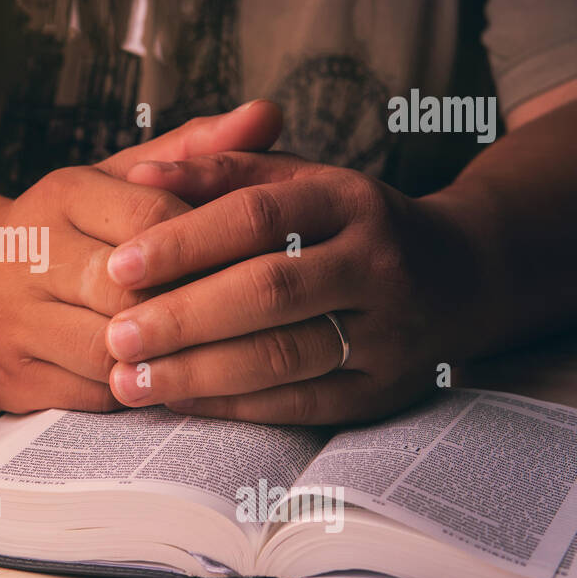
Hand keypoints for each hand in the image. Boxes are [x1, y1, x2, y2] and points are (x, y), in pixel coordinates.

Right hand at [0, 101, 283, 413]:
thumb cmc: (69, 231)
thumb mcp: (119, 179)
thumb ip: (194, 151)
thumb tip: (268, 115)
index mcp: (60, 195)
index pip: (151, 215)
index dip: (210, 244)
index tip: (260, 260)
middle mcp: (27, 255)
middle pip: (131, 290)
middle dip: (195, 307)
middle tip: (254, 319)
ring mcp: (12, 321)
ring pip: (110, 349)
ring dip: (169, 357)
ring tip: (220, 353)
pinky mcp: (10, 378)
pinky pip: (93, 395)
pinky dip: (140, 391)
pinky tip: (175, 379)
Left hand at [102, 146, 483, 423]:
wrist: (461, 275)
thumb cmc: (344, 223)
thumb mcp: (298, 180)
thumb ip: (221, 171)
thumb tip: (139, 175)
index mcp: (350, 199)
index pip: (257, 216)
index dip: (183, 241)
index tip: (117, 265)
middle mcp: (377, 263)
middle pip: (269, 291)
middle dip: (183, 317)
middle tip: (114, 335)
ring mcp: (388, 332)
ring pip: (284, 356)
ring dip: (198, 371)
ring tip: (129, 379)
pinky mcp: (384, 391)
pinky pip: (300, 403)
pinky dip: (233, 406)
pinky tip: (177, 399)